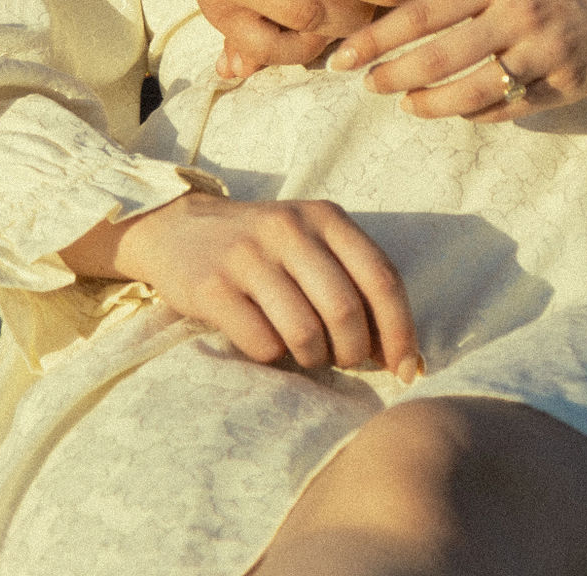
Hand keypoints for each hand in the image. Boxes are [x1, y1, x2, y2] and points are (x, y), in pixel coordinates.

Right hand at [61, 192, 419, 378]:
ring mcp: (249, 256)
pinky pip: (262, 343)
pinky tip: (269, 347)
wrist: (178, 228)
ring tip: (307, 356)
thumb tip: (400, 353)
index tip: (408, 369)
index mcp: (326, 216)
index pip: (381, 277)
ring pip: (305, 333)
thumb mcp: (311, 241)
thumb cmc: (263, 246)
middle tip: (343, 361)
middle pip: (345, 310)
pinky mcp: (213, 287)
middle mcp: (290, 229)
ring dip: (314, 360)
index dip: (401, 330)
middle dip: (354, 352)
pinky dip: (274, 359)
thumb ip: (354, 281)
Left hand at [327, 0, 586, 119]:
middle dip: (391, 76)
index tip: (341, 59)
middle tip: (366, 85)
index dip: (376, 39)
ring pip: (469, 94)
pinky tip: (458, 109)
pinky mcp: (568, 87)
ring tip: (407, 103)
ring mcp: (547, 55)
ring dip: (429, 104)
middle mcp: (521, 13)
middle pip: (437, 58)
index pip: (423, 11)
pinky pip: (508, 110)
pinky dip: (476, 113)